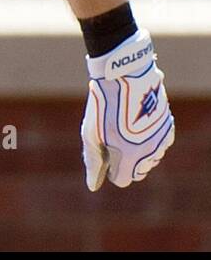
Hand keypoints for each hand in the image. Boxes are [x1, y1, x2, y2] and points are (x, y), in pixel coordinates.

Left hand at [81, 28, 174, 189]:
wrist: (125, 74)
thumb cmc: (103, 104)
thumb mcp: (90, 133)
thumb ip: (93, 161)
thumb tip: (93, 185)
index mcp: (130, 157)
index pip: (122, 180)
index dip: (109, 170)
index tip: (103, 154)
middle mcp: (151, 153)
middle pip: (138, 172)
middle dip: (124, 162)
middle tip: (111, 138)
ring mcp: (162, 140)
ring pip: (150, 159)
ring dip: (138, 151)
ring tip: (123, 127)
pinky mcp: (168, 127)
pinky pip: (159, 144)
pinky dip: (148, 139)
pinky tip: (136, 123)